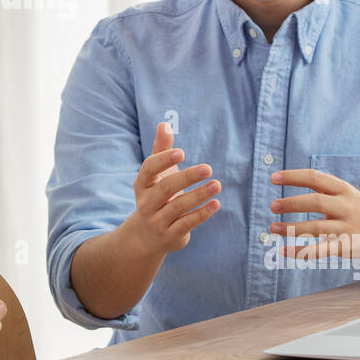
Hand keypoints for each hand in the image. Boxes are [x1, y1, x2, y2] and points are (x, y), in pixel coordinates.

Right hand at [124, 122, 220, 255]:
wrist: (147, 236)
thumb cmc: (156, 196)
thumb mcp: (156, 175)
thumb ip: (161, 149)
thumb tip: (164, 123)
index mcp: (142, 184)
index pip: (148, 169)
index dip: (163, 160)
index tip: (182, 152)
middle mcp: (146, 203)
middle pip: (166, 188)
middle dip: (187, 178)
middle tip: (208, 168)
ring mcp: (157, 221)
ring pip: (178, 207)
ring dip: (199, 195)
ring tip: (217, 184)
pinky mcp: (170, 235)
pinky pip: (187, 224)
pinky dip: (202, 214)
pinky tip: (216, 203)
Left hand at [268, 168, 359, 260]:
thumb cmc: (358, 208)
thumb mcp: (344, 192)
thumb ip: (320, 191)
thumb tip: (286, 191)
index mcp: (342, 189)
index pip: (315, 178)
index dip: (293, 176)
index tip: (274, 178)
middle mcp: (345, 206)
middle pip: (316, 202)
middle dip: (292, 203)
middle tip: (273, 206)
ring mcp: (346, 227)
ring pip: (316, 228)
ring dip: (292, 228)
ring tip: (273, 228)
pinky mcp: (346, 246)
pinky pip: (321, 250)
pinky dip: (301, 251)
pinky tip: (284, 251)